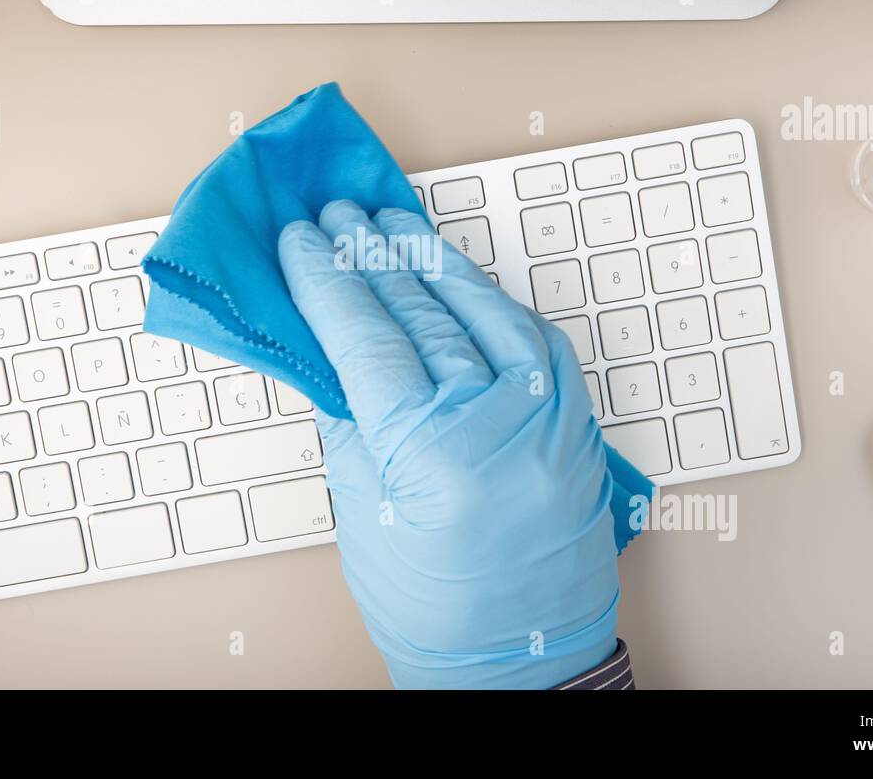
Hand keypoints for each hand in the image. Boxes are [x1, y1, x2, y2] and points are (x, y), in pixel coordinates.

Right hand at [280, 201, 625, 688]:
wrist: (525, 657)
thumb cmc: (436, 607)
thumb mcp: (362, 514)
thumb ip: (346, 417)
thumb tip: (324, 343)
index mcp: (430, 453)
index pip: (363, 337)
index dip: (324, 280)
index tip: (300, 240)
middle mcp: (497, 421)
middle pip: (418, 311)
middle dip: (369, 255)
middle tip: (337, 216)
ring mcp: (545, 413)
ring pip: (477, 307)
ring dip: (428, 259)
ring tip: (389, 222)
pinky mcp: (572, 415)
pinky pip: (528, 332)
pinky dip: (487, 296)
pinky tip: (456, 272)